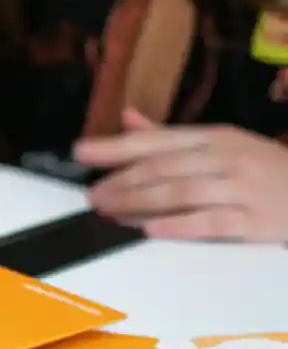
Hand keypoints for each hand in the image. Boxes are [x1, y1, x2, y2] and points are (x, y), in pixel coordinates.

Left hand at [73, 108, 287, 242]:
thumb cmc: (267, 171)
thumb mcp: (225, 145)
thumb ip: (172, 138)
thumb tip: (128, 118)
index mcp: (216, 137)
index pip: (157, 140)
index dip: (116, 146)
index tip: (81, 152)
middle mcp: (228, 158)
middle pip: (163, 168)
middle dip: (122, 181)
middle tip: (92, 195)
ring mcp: (243, 188)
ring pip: (180, 193)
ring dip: (138, 203)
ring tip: (108, 212)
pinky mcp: (257, 221)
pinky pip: (211, 223)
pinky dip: (178, 225)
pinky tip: (150, 229)